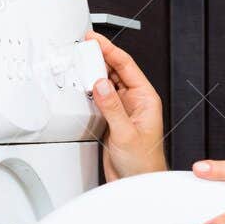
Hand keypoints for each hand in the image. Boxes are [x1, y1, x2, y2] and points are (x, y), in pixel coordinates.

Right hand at [85, 29, 167, 181]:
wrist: (137, 183)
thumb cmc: (143, 164)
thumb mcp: (126, 134)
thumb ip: (112, 108)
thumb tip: (101, 84)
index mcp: (146, 99)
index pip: (126, 66)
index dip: (110, 50)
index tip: (94, 40)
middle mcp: (135, 102)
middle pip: (115, 70)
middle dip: (99, 57)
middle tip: (82, 48)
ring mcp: (123, 109)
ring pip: (106, 82)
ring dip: (93, 73)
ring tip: (79, 63)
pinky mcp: (111, 119)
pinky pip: (99, 97)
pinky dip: (89, 90)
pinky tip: (81, 85)